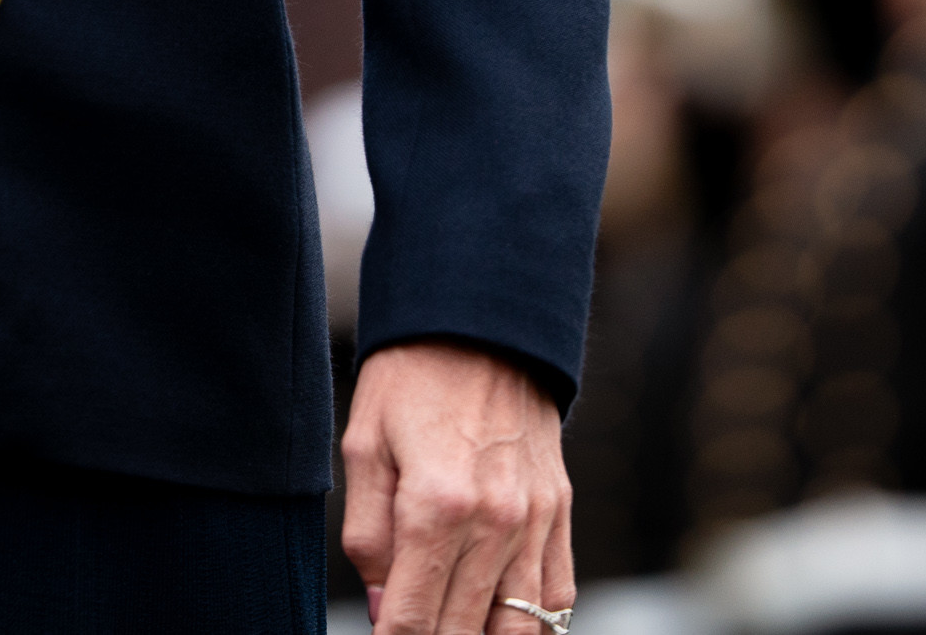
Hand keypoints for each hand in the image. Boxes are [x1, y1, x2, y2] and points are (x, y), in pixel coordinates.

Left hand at [339, 339, 569, 634]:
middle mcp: (494, 522)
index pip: (413, 620)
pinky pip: (556, 596)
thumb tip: (385, 610)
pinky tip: (500, 622)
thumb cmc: (412, 378)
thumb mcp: (365, 447)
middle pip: (463, 632)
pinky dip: (532, 624)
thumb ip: (368, 537)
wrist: (484, 321)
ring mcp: (535, 521)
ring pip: (517, 628)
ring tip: (452, 629)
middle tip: (410, 633)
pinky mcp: (560, 512)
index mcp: (436, 506)